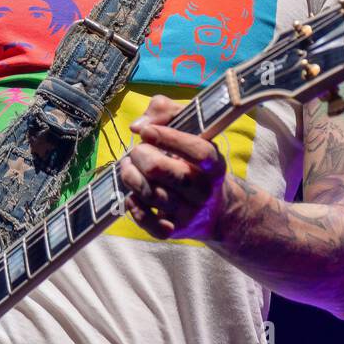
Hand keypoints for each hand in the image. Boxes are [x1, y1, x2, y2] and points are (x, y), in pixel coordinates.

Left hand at [119, 94, 228, 240]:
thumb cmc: (195, 162)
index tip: (147, 131)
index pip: (198, 151)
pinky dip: (134, 207)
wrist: (216, 210)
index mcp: (214, 164)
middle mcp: (204, 190)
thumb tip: (138, 125)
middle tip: (136, 151)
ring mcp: (190, 213)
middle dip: (142, 157)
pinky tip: (133, 194)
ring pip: (151, 195)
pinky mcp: (175, 231)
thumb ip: (167, 112)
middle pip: (166, 173)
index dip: (169, 138)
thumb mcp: (192, 130)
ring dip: (130, 177)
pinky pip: (149, 223)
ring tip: (128, 167)